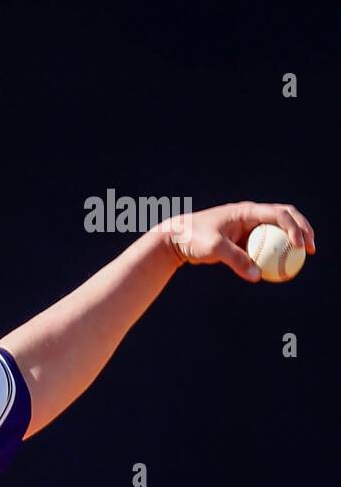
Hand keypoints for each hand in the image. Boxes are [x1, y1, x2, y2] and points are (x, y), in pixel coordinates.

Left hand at [157, 201, 316, 281]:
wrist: (175, 239)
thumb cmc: (192, 238)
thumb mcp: (213, 248)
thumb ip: (235, 259)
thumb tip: (257, 275)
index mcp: (246, 211)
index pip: (279, 214)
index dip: (294, 228)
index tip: (299, 245)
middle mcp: (250, 215)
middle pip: (286, 217)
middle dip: (302, 229)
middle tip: (311, 249)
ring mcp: (247, 226)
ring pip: (277, 231)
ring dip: (292, 241)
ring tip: (303, 257)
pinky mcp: (243, 238)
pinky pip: (264, 245)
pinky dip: (275, 253)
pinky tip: (281, 268)